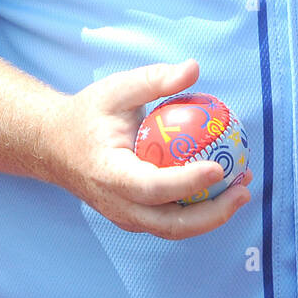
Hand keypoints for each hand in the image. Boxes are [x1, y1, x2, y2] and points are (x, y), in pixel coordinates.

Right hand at [39, 58, 251, 237]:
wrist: (54, 146)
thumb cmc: (88, 114)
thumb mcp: (115, 89)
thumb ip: (154, 79)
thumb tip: (194, 68)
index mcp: (109, 173)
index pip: (152, 186)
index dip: (187, 182)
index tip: (219, 168)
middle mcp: (117, 204)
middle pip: (169, 224)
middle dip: (213, 214)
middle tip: (243, 188)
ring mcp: (125, 216)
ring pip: (173, 229)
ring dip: (212, 215)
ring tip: (242, 189)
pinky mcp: (135, 217)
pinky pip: (170, 221)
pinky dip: (199, 211)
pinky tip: (222, 187)